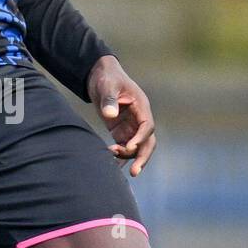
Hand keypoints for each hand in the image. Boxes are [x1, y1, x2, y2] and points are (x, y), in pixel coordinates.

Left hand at [87, 55, 156, 176]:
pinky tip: (111, 166)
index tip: (130, 147)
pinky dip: (120, 157)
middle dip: (142, 157)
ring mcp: (131, 126)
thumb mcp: (108, 86)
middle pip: (148, 142)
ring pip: (137, 148)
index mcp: (141, 106)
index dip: (141, 138)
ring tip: (110, 156)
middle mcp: (139, 119)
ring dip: (127, 156)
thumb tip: (110, 114)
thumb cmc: (107, 78)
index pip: (147, 126)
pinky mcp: (121, 131)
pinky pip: (124, 148)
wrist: (99, 76)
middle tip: (134, 172)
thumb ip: (109, 99)